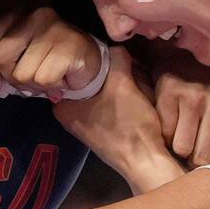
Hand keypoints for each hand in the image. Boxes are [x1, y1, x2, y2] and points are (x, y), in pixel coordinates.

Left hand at [0, 7, 102, 101]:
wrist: (88, 70)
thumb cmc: (47, 66)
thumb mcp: (13, 73)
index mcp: (14, 16)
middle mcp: (33, 15)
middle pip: (0, 57)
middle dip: (12, 80)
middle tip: (30, 80)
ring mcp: (53, 28)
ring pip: (22, 73)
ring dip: (34, 86)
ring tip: (48, 78)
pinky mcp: (69, 45)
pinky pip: (43, 79)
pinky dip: (51, 88)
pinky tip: (61, 79)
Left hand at [53, 47, 165, 177]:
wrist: (147, 161)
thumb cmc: (130, 125)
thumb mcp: (123, 84)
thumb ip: (117, 58)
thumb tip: (117, 48)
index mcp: (62, 105)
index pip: (69, 68)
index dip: (90, 57)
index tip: (106, 53)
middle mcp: (68, 115)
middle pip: (86, 78)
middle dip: (106, 71)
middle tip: (124, 67)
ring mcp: (85, 123)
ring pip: (99, 89)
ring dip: (115, 83)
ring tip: (131, 81)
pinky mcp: (101, 129)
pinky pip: (106, 102)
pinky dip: (118, 95)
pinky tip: (133, 95)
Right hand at [151, 53, 209, 166]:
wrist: (188, 51)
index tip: (208, 161)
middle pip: (202, 158)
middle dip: (194, 157)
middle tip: (192, 146)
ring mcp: (191, 100)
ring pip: (181, 148)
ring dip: (178, 145)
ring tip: (181, 132)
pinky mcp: (168, 94)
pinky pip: (165, 132)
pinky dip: (165, 131)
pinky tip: (170, 120)